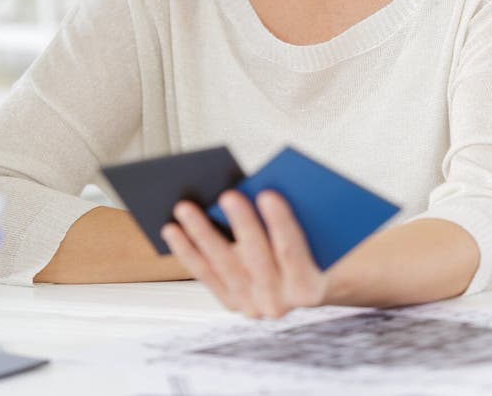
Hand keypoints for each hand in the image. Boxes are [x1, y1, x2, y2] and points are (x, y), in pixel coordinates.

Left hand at [160, 189, 328, 318]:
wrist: (313, 281)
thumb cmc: (317, 246)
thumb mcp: (319, 233)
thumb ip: (304, 215)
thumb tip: (272, 185)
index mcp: (310, 286)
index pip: (293, 251)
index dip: (281, 222)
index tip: (268, 194)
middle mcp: (280, 302)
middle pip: (257, 258)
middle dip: (242, 224)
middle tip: (228, 194)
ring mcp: (253, 305)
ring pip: (223, 266)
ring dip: (202, 235)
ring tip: (185, 208)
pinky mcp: (232, 301)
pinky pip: (205, 274)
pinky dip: (187, 251)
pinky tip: (172, 229)